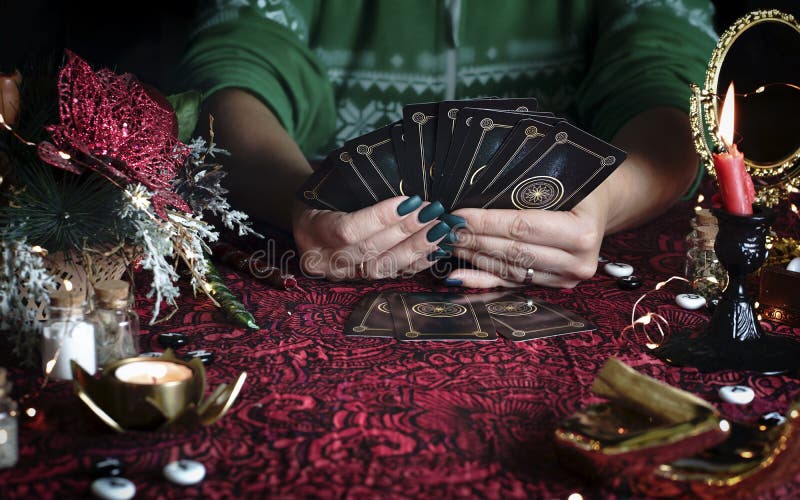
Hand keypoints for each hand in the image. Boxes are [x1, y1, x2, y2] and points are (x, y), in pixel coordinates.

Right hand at [293, 197, 454, 279]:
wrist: (309, 217)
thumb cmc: (321, 194)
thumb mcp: (329, 184)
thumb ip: (355, 184)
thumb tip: (399, 173)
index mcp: (311, 231)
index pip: (347, 230)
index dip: (380, 218)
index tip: (410, 202)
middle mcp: (323, 259)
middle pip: (369, 250)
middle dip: (406, 231)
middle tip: (432, 212)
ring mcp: (341, 274)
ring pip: (382, 267)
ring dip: (416, 248)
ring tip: (439, 229)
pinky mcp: (359, 280)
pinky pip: (390, 275)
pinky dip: (416, 263)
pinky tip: (436, 249)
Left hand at [446, 188, 609, 287]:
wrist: (601, 208)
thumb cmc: (580, 186)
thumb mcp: (562, 177)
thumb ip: (526, 186)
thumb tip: (478, 187)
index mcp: (581, 231)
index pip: (522, 227)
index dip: (486, 222)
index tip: (458, 214)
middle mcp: (577, 261)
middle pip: (513, 251)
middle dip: (474, 239)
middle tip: (445, 229)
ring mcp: (566, 278)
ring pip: (509, 269)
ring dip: (474, 256)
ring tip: (449, 243)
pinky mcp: (554, 286)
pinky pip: (511, 283)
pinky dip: (482, 279)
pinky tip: (457, 276)